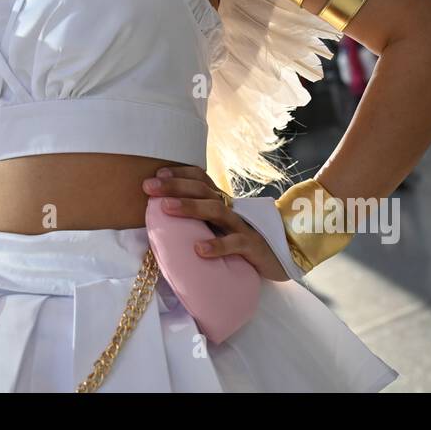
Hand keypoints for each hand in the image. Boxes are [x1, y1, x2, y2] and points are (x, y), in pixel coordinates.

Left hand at [142, 165, 291, 282]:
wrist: (281, 256)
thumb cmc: (240, 241)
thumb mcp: (218, 226)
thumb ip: (198, 219)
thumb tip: (161, 216)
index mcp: (221, 201)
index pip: (200, 178)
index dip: (179, 173)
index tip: (156, 174)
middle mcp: (230, 208)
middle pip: (202, 190)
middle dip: (174, 186)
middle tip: (149, 186)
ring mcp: (241, 225)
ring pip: (216, 210)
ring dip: (190, 207)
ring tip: (166, 207)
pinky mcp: (251, 246)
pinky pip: (234, 243)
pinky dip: (216, 245)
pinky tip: (199, 250)